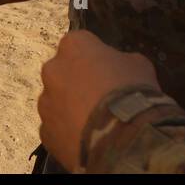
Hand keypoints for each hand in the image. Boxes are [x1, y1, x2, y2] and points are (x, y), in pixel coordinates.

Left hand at [38, 30, 160, 171]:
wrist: (125, 140)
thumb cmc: (133, 93)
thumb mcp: (138, 65)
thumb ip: (119, 61)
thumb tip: (116, 69)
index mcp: (74, 45)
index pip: (81, 45)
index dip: (96, 59)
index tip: (108, 72)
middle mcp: (52, 70)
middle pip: (63, 72)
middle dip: (78, 83)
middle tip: (100, 98)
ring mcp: (45, 103)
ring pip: (57, 102)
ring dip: (71, 109)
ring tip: (95, 124)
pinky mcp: (45, 132)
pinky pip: (57, 128)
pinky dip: (68, 133)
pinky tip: (88, 140)